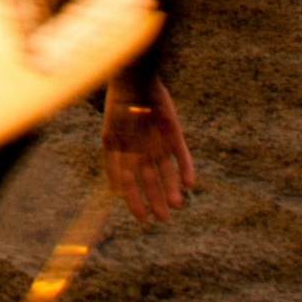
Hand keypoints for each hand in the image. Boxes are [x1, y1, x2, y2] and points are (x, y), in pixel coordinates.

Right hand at [103, 79, 192, 224]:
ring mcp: (158, 142)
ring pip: (167, 171)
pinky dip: (186, 168)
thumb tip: (116, 191)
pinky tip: (189, 183)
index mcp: (124, 153)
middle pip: (151, 180)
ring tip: (177, 204)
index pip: (130, 183)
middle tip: (163, 218)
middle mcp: (142, 151)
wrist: (134, 82)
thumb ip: (115, 164)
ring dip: (171, 188)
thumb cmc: (118, 109)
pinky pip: (181, 154)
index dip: (136, 201)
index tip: (142, 219)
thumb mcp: (111, 139)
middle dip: (156, 199)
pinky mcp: (174, 133)